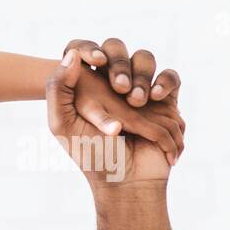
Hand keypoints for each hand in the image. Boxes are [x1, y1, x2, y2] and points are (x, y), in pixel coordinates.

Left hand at [48, 47, 181, 187]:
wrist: (127, 182)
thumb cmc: (91, 157)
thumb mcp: (62, 125)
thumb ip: (58, 89)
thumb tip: (71, 54)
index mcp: (84, 88)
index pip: (83, 49)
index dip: (86, 47)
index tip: (93, 59)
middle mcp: (111, 86)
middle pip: (116, 48)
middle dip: (118, 64)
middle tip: (118, 89)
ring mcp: (139, 92)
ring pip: (144, 59)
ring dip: (140, 75)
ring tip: (135, 101)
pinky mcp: (166, 103)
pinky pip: (171, 78)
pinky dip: (164, 82)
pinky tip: (154, 97)